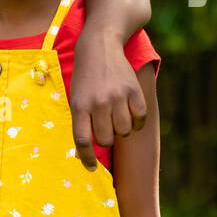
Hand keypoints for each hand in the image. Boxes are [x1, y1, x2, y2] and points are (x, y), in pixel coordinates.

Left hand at [70, 32, 146, 169]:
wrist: (99, 47)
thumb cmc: (85, 78)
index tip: (91, 168)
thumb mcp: (76, 98)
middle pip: (105, 139)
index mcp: (79, 106)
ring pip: (124, 131)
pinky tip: (130, 114)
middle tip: (104, 128)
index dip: (86, 158)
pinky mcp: (134, 90)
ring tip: (116, 118)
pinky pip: (140, 119)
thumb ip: (82, 123)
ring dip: (121, 130)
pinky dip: (137, 122)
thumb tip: (85, 155)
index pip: (82, 140)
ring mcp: (117, 96)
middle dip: (105, 139)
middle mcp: (98, 103)